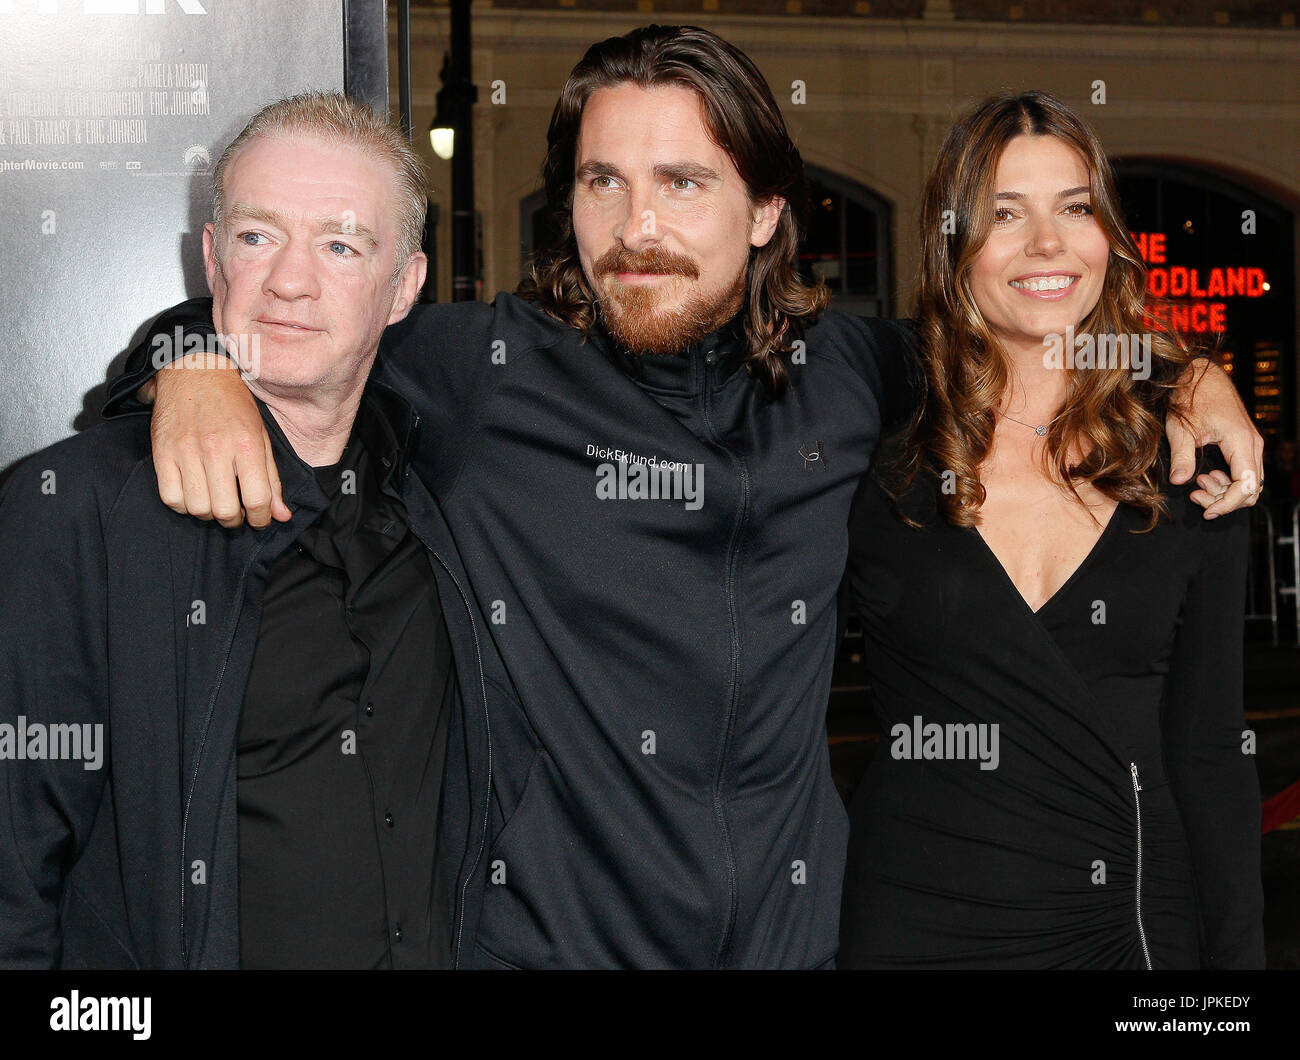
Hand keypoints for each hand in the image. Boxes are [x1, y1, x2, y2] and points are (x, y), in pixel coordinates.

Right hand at [152, 354, 290, 528]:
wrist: (196, 371)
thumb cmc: (232, 404)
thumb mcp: (261, 436)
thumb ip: (272, 479)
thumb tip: (281, 515)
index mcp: (246, 444)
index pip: (257, 499)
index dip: (262, 519)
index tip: (260, 519)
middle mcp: (216, 449)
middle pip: (225, 511)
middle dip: (235, 520)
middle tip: (237, 512)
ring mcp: (186, 451)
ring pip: (198, 508)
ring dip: (209, 514)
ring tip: (215, 500)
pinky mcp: (162, 452)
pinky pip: (170, 498)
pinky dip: (183, 505)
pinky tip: (193, 494)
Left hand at [1166, 359, 1262, 518]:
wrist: (1198, 375)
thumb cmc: (1190, 397)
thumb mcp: (1180, 428)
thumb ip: (1182, 456)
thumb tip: (1180, 481)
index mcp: (1241, 441)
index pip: (1246, 485)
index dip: (1228, 504)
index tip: (1207, 511)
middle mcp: (1252, 443)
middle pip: (1252, 488)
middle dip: (1226, 500)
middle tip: (1196, 496)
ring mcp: (1250, 443)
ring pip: (1249, 481)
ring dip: (1225, 491)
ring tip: (1197, 485)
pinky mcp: (1243, 442)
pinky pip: (1244, 470)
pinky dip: (1227, 480)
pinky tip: (1205, 476)